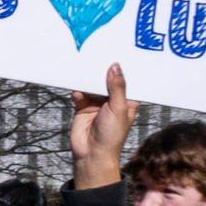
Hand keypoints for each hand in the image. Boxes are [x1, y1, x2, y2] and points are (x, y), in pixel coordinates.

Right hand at [65, 64, 134, 190]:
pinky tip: (77, 91)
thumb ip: (117, 87)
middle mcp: (112, 100)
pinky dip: (78, 91)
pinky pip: (80, 94)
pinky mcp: (83, 107)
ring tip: (85, 67)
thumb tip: (115, 66)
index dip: (125, 69)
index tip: (124, 51)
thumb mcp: (118, 108)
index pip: (127, 80)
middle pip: (108, 80)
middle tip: (100, 52)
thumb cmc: (112, 136)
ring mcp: (97, 103)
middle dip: (104, 70)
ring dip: (89, 79)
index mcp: (127, 101)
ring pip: (93, 85)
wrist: (91, 155)